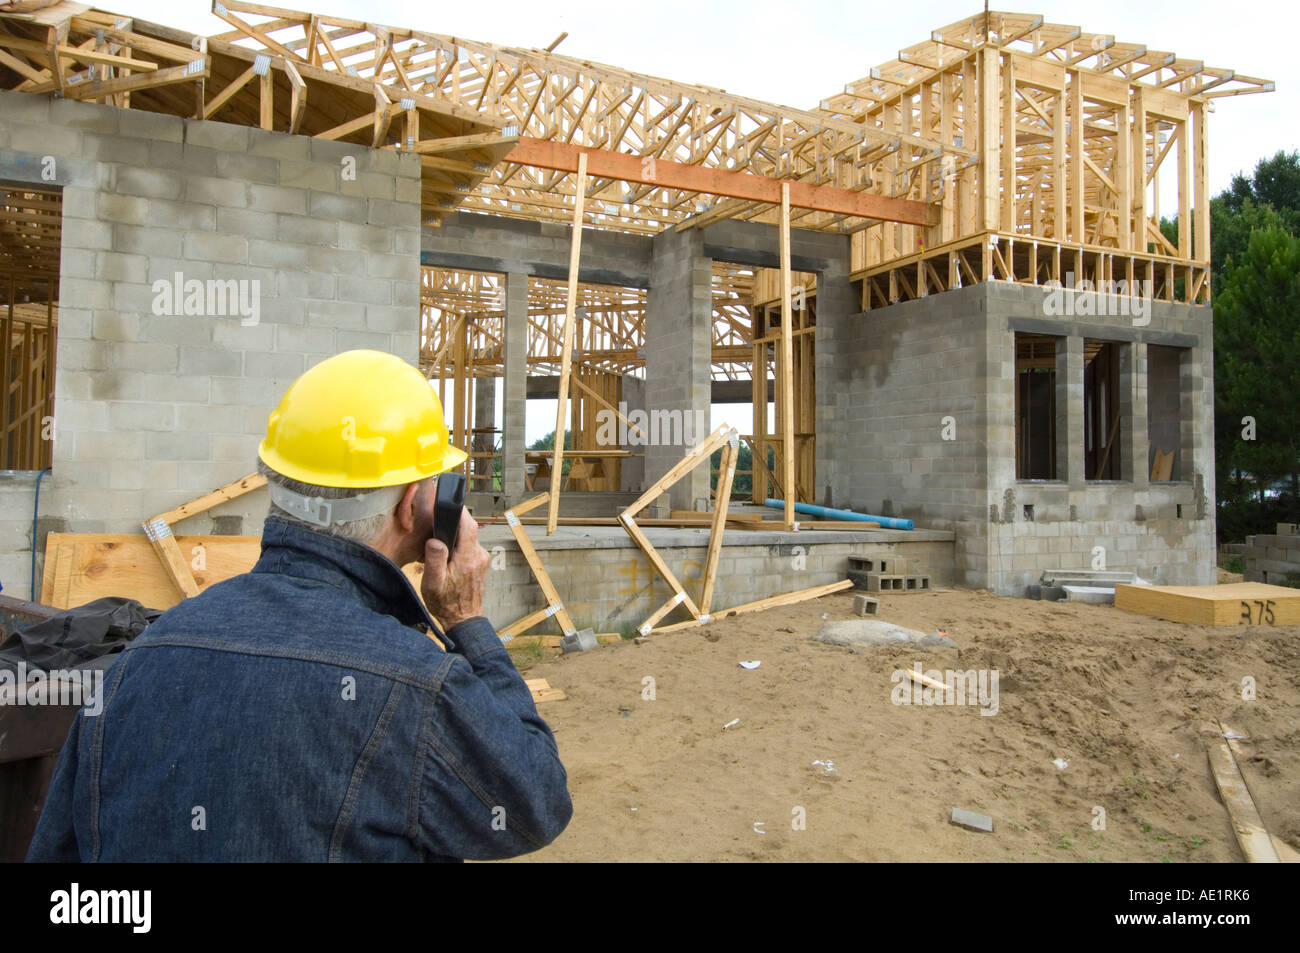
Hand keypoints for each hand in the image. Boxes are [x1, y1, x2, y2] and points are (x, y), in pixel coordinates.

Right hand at [421, 508, 489, 628]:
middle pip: (468, 529)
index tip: (447, 504)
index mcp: (468, 558)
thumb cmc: (446, 603)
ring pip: (468, 538)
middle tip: (436, 525)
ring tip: (439, 546)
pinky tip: (448, 557)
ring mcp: (482, 559)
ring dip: (455, 538)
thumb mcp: (433, 583)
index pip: (468, 525)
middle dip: (453, 524)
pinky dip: (459, 547)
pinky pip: (470, 548)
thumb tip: (434, 540)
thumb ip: (434, 559)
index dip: (458, 512)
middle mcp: (479, 556)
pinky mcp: (481, 564)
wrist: (463, 620)